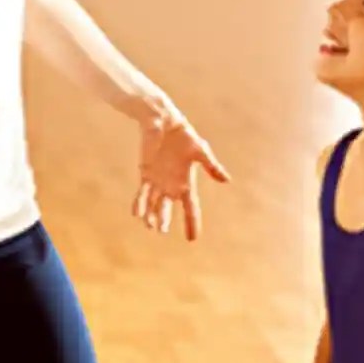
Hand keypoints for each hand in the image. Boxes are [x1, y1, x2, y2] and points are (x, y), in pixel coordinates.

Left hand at [133, 105, 229, 239]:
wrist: (165, 123)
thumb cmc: (185, 137)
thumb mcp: (201, 151)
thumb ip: (212, 166)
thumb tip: (227, 180)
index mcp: (187, 182)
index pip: (191, 207)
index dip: (192, 222)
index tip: (192, 239)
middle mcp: (172, 185)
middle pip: (168, 208)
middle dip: (164, 220)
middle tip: (162, 231)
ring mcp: (157, 181)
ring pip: (153, 203)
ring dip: (151, 215)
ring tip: (149, 226)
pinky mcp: (145, 173)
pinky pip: (142, 192)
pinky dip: (139, 203)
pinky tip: (137, 213)